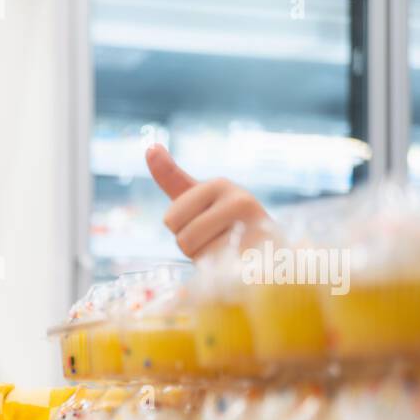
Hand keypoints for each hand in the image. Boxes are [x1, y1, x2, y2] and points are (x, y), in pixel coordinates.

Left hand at [146, 144, 269, 259]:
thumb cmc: (224, 222)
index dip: (180, 228)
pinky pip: (220, 269)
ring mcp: (253, 225)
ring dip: (209, 262)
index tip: (202, 221)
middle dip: (193, 247)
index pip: (171, 218)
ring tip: (228, 250)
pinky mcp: (263, 253)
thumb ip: (172, 177)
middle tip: (215, 239)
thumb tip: (151, 147)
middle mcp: (239, 199)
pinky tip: (238, 262)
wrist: (269, 248)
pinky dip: (223, 272)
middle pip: (183, 239)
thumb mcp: (197, 199)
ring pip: (201, 257)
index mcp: (218, 184)